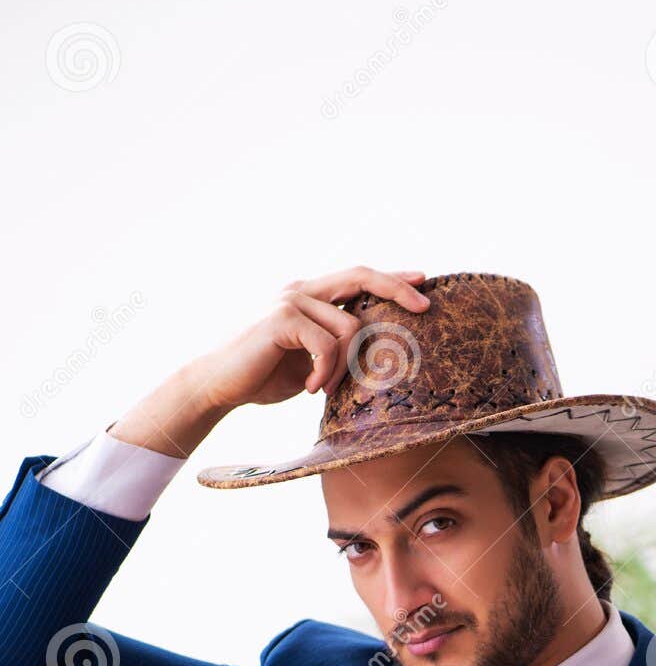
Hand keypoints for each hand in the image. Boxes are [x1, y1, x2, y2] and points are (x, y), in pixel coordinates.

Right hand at [191, 264, 430, 410]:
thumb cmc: (263, 376)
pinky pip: (326, 345)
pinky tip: (311, 389)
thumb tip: (373, 354)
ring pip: (348, 326)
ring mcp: (290, 299)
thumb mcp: (309, 360)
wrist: (218, 384)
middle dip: (396, 288)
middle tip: (425, 308)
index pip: (357, 278)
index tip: (422, 281)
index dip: (390, 278)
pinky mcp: (282, 318)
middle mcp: (301, 289)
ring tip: (327, 389)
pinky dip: (326, 371)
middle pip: (360, 276)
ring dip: (346, 365)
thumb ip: (335, 348)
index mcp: (308, 296)